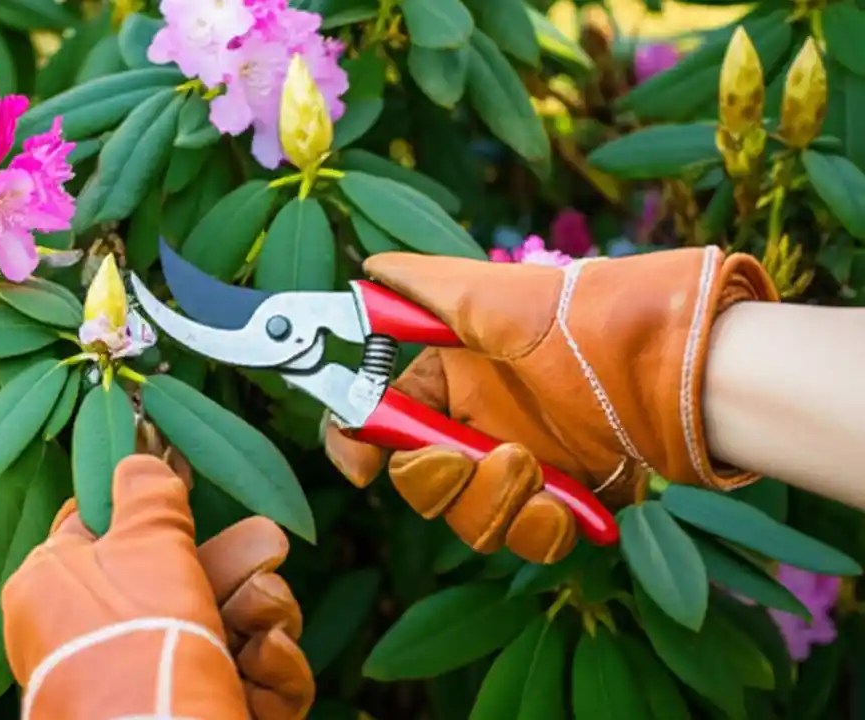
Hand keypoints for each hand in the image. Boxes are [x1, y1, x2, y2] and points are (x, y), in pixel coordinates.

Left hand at [1, 454, 312, 719]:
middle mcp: (94, 640)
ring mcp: (147, 682)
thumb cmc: (139, 638)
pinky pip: (249, 677)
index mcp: (56, 588)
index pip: (103, 531)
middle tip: (267, 549)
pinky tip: (264, 662)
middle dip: (239, 566)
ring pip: (229, 626)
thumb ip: (146, 493)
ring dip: (263, 616)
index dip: (153, 510)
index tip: (190, 486)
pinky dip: (270, 672)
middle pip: (185, 579)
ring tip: (263, 629)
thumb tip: (138, 459)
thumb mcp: (144, 542)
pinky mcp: (198, 714)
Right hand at [325, 248, 778, 562]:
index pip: (378, 419)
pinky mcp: (565, 501)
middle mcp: (478, 424)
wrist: (676, 367)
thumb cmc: (585, 320)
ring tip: (532, 471)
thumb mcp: (496, 295)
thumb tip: (368, 271)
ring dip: (489, 502)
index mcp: (450, 377)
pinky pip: (526, 538)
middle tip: (465, 457)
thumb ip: (423, 287)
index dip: (358, 445)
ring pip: (468, 519)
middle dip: (435, 477)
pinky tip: (561, 503)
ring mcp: (521, 467)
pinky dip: (537, 528)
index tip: (363, 467)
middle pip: (418, 481)